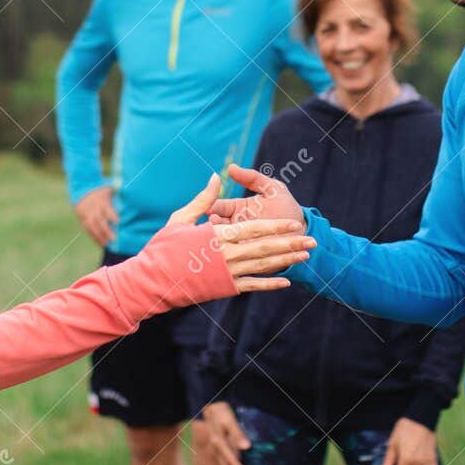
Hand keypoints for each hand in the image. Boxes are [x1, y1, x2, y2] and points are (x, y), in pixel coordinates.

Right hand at [74, 186, 117, 246]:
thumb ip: (118, 195)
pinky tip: (100, 243)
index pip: (106, 208)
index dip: (111, 215)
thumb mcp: (109, 189)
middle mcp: (93, 207)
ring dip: (99, 236)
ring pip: (91, 226)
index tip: (118, 222)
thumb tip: (132, 199)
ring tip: (106, 244)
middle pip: (99, 219)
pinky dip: (93, 236)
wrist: (82, 188)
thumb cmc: (101, 190)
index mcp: (101, 199)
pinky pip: (86, 229)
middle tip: (114, 239)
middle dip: (106, 230)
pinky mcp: (82, 218)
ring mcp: (86, 213)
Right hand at [165, 174, 311, 292]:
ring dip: (285, 261)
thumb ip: (203, 199)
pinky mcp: (225, 288)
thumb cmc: (163, 247)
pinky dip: (269, 284)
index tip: (294, 223)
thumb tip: (216, 176)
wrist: (152, 281)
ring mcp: (227, 273)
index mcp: (216, 236)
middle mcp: (226, 255)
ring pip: (262, 266)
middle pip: (264, 247)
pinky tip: (286, 281)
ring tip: (305, 256)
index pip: (253, 229)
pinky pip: (252, 285)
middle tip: (312, 241)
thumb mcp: (181, 219)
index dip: (275, 226)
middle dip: (289, 243)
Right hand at [201, 401, 250, 464]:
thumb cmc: (220, 412)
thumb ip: (236, 432)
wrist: (209, 409)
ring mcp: (217, 450)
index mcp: (218, 443)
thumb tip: (246, 447)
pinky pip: (227, 462)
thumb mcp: (228, 418)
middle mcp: (216, 449)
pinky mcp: (220, 450)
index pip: (230, 460)